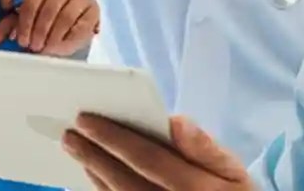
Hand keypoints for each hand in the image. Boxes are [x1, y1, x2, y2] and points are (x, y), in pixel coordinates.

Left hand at [0, 0, 98, 55]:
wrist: (70, 26)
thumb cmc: (42, 19)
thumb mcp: (22, 20)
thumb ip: (6, 24)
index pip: (31, 1)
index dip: (24, 23)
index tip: (20, 40)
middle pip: (49, 9)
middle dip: (39, 31)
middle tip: (33, 47)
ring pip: (65, 18)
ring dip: (53, 37)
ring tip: (46, 49)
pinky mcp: (94, 10)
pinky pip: (82, 26)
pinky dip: (70, 40)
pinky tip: (61, 48)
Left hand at [63, 114, 252, 190]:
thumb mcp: (234, 171)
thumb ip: (205, 147)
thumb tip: (175, 121)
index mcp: (198, 189)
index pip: (148, 159)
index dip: (115, 138)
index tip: (87, 118)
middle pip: (125, 182)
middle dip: (94, 156)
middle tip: (70, 135)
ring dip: (94, 175)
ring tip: (77, 150)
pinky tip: (92, 177)